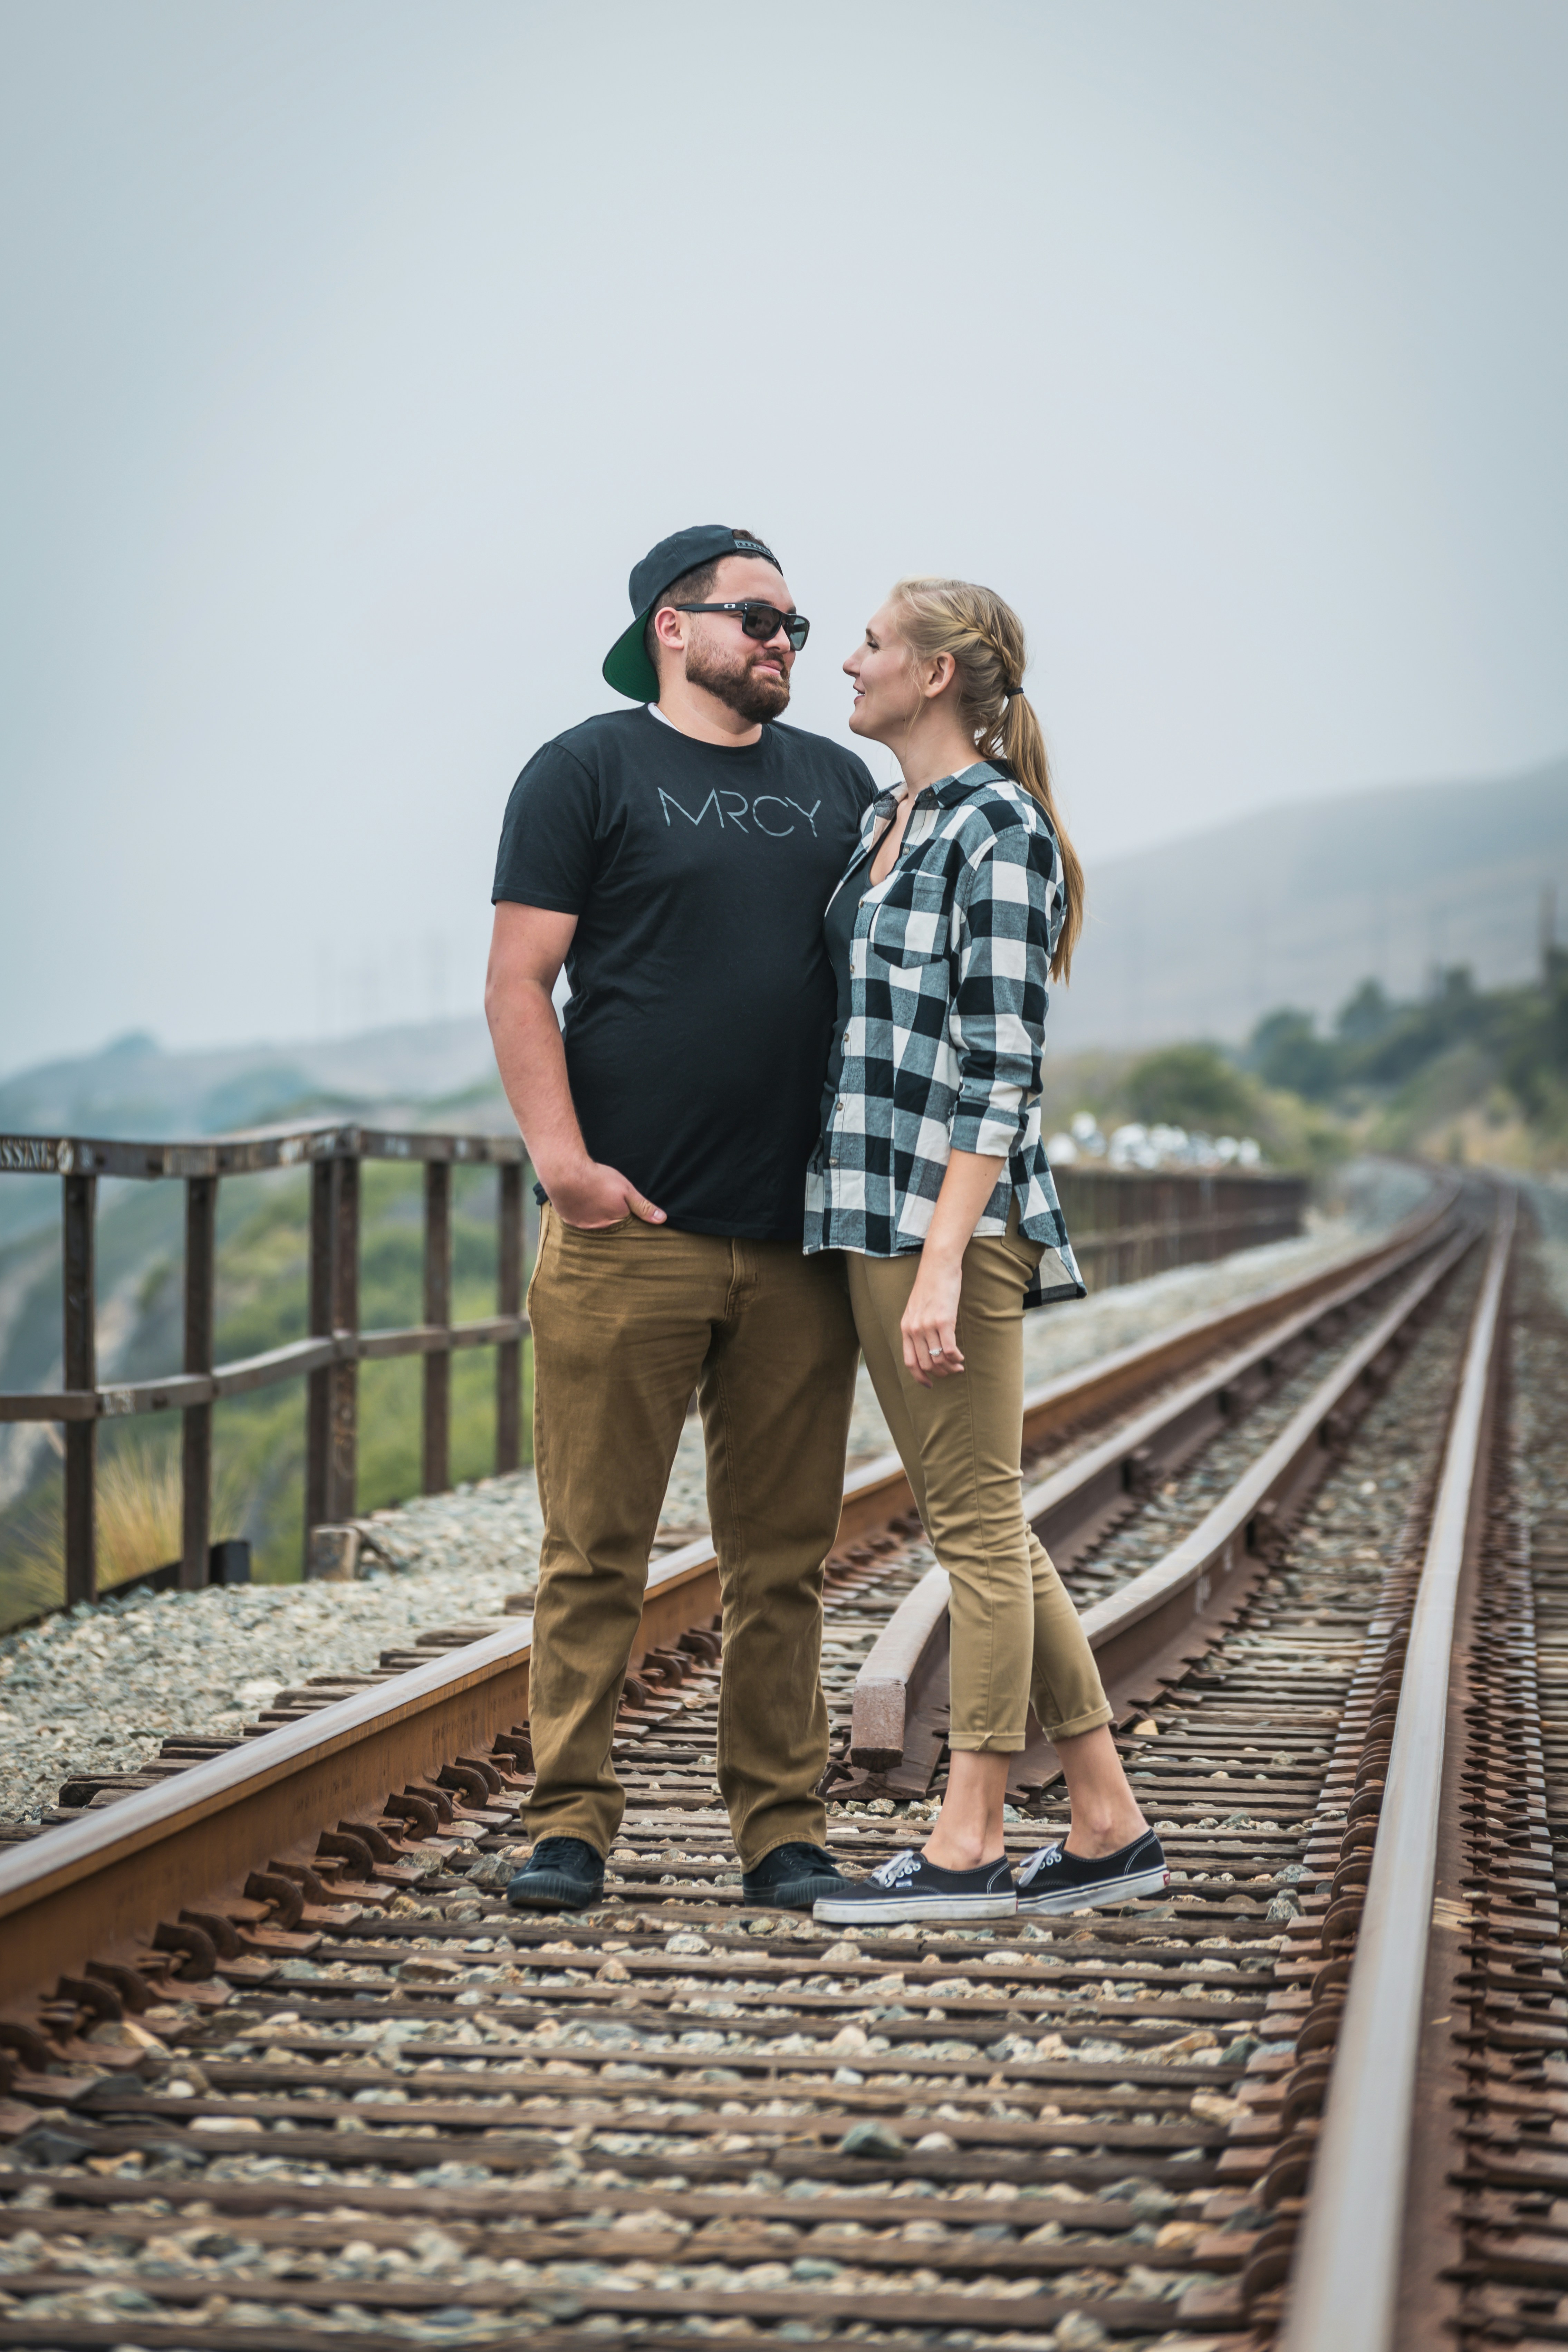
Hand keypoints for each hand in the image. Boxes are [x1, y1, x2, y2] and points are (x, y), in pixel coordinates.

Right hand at [547, 1160, 665, 1229]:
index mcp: (615, 1222)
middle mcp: (598, 1229)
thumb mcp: (626, 1190)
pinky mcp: (568, 1220)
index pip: (625, 1226)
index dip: (625, 1218)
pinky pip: (577, 1221)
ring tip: (594, 1203)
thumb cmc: (597, 1179)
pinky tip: (581, 1203)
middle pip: (608, 1227)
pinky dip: (580, 1214)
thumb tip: (662, 1219)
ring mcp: (582, 1226)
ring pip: (592, 1225)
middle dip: (609, 1219)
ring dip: (594, 1217)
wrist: (565, 1173)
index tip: (622, 1209)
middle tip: (605, 1203)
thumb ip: (643, 1206)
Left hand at [901, 1248, 964, 1385]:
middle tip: (951, 1372)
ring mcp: (928, 1326)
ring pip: (938, 1359)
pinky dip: (956, 1358)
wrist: (938, 1266)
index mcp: (905, 1328)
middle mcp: (914, 1329)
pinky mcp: (943, 1321)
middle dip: (940, 1373)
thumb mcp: (916, 1309)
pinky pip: (950, 1349)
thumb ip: (917, 1327)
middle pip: (926, 1364)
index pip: (909, 1361)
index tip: (929, 1385)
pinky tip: (960, 1358)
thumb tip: (926, 1347)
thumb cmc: (930, 1286)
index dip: (919, 1377)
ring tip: (958, 1366)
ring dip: (950, 1367)